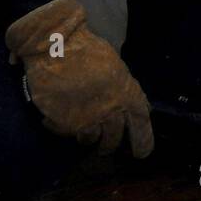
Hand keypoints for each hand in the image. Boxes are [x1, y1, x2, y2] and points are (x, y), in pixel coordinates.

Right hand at [5, 0, 153, 158]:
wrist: (56, 46)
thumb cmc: (88, 50)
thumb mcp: (116, 68)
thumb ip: (125, 90)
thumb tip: (137, 107)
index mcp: (127, 95)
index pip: (141, 124)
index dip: (143, 141)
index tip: (141, 153)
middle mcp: (110, 111)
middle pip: (114, 139)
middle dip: (110, 145)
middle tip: (106, 147)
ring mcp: (87, 120)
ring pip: (90, 140)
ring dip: (88, 138)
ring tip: (84, 132)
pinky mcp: (64, 124)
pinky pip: (67, 133)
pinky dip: (65, 128)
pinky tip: (61, 119)